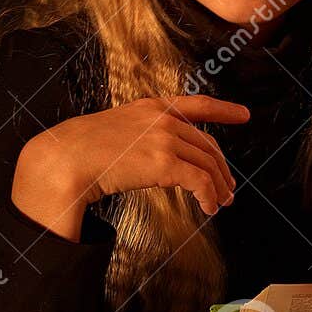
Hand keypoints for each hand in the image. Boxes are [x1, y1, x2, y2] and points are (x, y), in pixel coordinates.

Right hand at [13, 95, 249, 239]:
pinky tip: (208, 208)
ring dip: (219, 186)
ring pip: (208, 164)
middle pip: (207, 144)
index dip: (224, 110)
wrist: (66, 158)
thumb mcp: (118, 128)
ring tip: (221, 202)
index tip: (244, 114)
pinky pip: (200, 182)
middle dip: (221, 168)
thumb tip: (160, 157)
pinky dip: (210, 197)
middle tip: (228, 187)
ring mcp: (164, 139)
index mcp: (151, 107)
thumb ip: (143, 134)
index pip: (197, 104)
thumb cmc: (83, 150)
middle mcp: (162, 119)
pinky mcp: (164, 163)